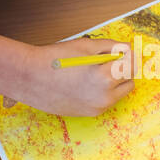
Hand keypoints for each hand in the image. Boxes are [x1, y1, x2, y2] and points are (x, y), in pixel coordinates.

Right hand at [6, 38, 133, 116]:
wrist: (27, 77)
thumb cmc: (54, 58)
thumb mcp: (85, 46)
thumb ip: (111, 47)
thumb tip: (127, 49)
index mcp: (105, 78)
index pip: (132, 66)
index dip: (129, 55)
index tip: (125, 51)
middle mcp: (104, 97)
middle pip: (129, 80)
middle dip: (123, 69)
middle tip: (109, 60)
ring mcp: (98, 108)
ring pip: (120, 93)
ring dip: (115, 82)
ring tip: (95, 71)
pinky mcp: (90, 114)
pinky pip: (107, 101)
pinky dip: (103, 91)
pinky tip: (87, 83)